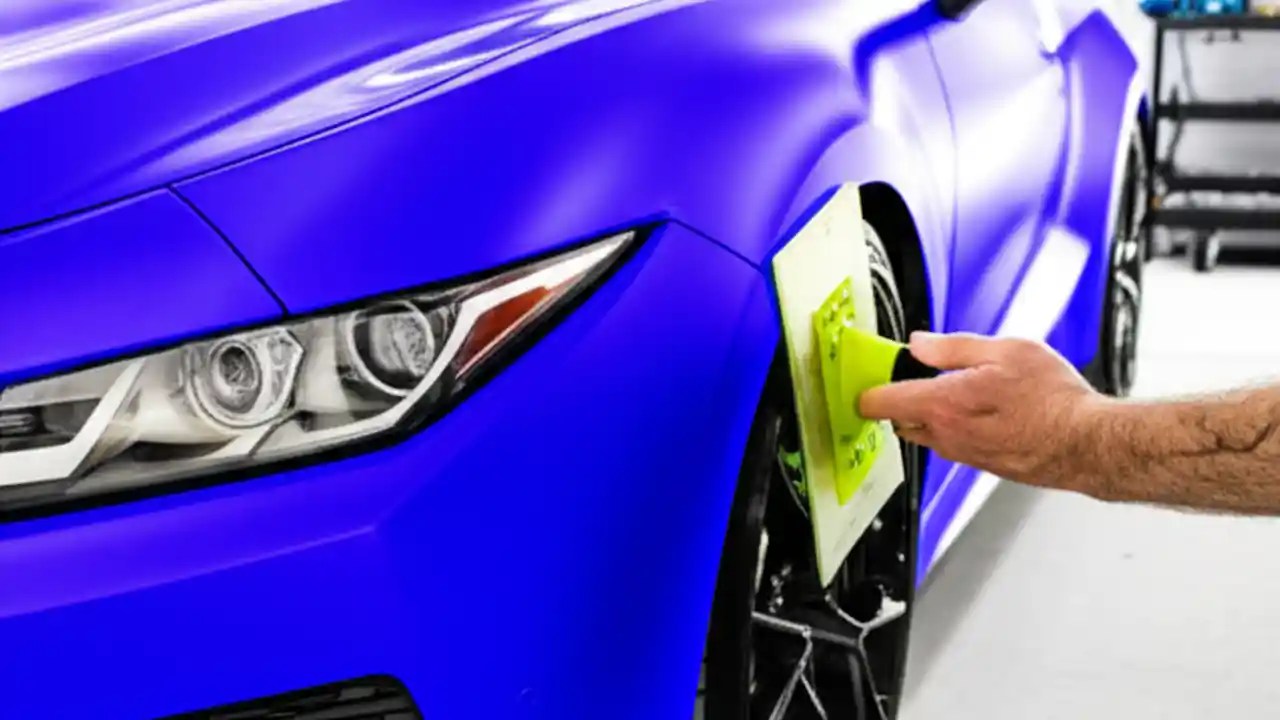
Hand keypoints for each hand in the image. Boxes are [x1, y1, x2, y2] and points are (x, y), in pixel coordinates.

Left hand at [859, 332, 1111, 487]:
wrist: (1087, 443)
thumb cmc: (1054, 399)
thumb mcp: (1005, 350)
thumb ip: (953, 346)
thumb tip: (919, 344)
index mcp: (944, 404)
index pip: (882, 403)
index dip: (869, 388)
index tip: (868, 376)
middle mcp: (947, 435)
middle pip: (900, 420)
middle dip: (900, 399)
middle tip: (915, 375)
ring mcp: (963, 454)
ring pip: (927, 433)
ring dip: (930, 414)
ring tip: (959, 390)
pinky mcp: (981, 465)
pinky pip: (953, 443)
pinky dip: (955, 427)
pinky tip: (983, 411)